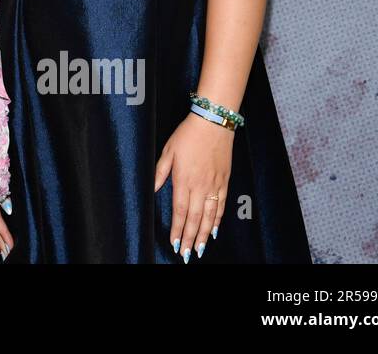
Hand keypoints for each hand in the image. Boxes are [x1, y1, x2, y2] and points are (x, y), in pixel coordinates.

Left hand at [154, 112, 233, 261]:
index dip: (178, 230)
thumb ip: (160, 173)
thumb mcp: (167, 151)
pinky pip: (222, 205)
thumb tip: (152, 189)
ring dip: (205, 234)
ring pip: (210, 216)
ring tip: (201, 248)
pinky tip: (215, 230)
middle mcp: (201, 186)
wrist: (213, 123)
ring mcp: (215, 184)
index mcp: (184, 180)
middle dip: (191, 239)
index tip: (175, 243)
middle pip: (195, 219)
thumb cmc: (187, 135)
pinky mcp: (225, 181)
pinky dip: (218, 220)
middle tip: (188, 254)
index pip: (180, 211)